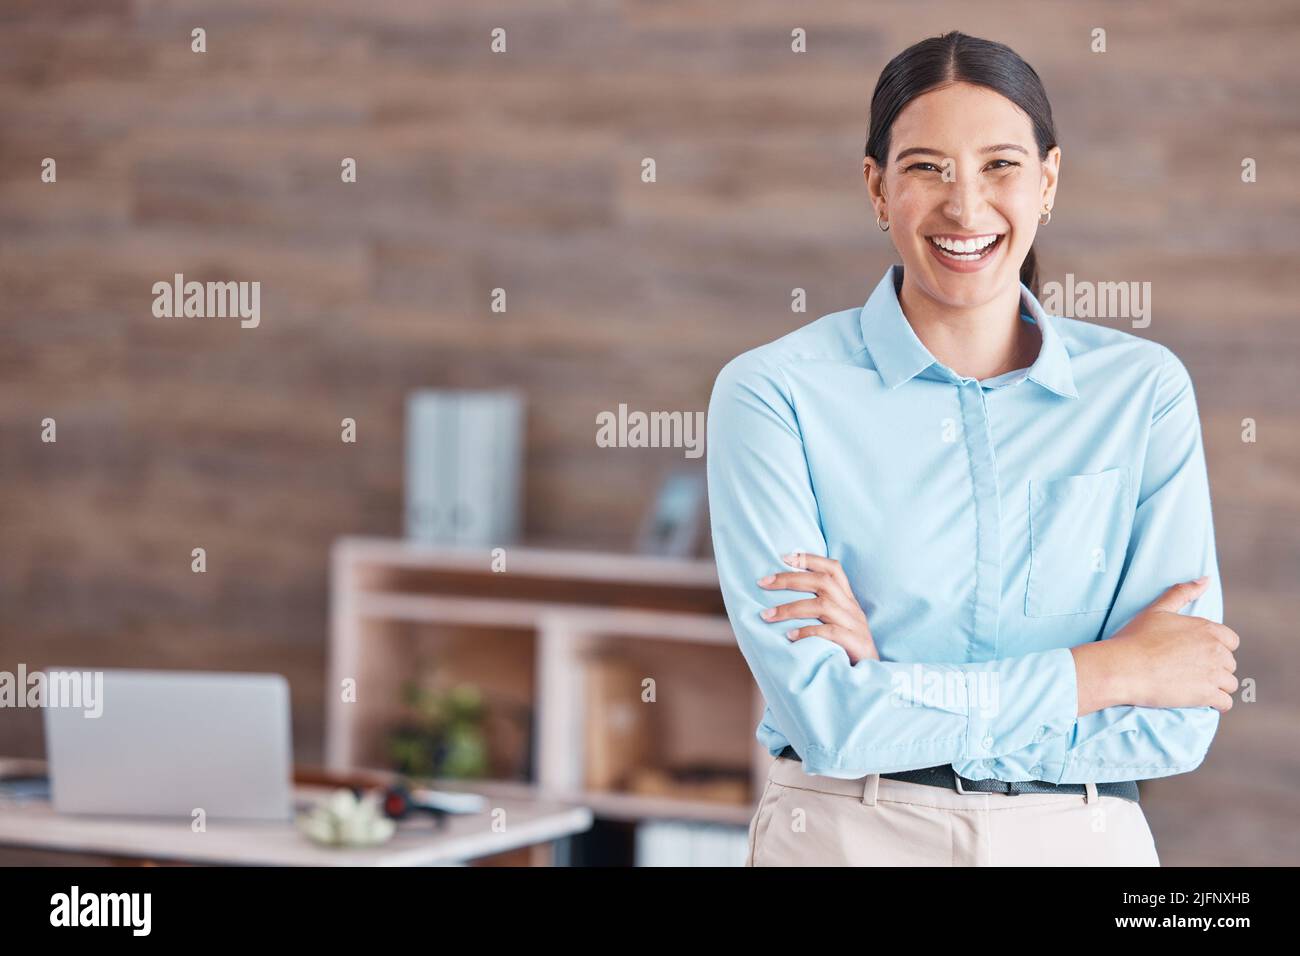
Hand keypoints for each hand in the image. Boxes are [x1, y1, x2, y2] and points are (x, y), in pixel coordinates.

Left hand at [757, 551, 878, 663]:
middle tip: (762, 583)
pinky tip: (789, 637)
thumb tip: (775, 602)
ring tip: (767, 615)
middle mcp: (852, 608)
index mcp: (847, 600)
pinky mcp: (857, 644)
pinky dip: (807, 632)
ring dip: (790, 608)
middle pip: (823, 582)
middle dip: (789, 579)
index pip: (833, 569)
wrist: (869, 680)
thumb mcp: (832, 625)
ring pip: (823, 605)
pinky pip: (830, 632)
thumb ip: (814, 611)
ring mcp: (856, 626)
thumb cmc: (843, 650)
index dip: (810, 559)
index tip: (783, 557)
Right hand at [1084, 577, 1238, 712]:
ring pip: (1229, 683)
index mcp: (1208, 629)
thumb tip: (1205, 579)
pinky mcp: (1207, 695)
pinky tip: (1199, 700)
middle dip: (1213, 667)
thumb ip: (1182, 593)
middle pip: (1229, 663)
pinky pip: (1225, 702)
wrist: (1123, 668)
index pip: (1230, 641)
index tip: (1196, 653)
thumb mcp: (1157, 610)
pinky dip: (1215, 703)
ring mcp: (1213, 674)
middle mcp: (1216, 650)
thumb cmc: (1136, 638)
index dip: (1215, 648)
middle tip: (1187, 671)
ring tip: (1192, 686)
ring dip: (1215, 686)